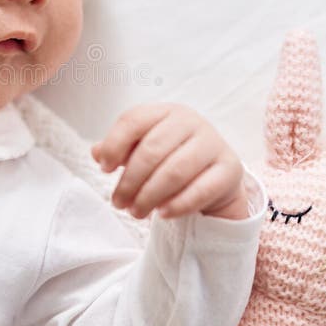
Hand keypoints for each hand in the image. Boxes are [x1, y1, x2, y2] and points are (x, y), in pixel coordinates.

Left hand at [90, 103, 247, 220]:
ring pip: (175, 171)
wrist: (214, 176)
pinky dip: (178, 204)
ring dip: (149, 196)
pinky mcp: (229, 169)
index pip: (134, 119)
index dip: (114, 144)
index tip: (104, 169)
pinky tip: (162, 214)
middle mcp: (191, 121)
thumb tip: (96, 152)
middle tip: (118, 203)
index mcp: (165, 111)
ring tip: (136, 212)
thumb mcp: (143, 150)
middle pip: (152, 150)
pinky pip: (201, 189)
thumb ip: (118, 149)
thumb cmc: (170, 158)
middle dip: (130, 181)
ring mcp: (213, 143)